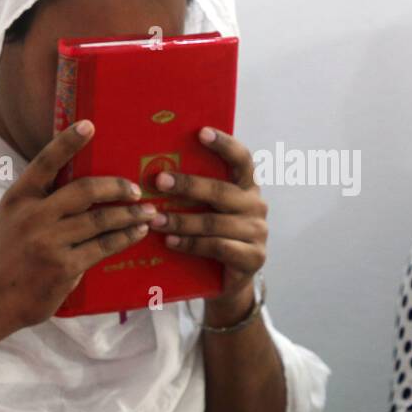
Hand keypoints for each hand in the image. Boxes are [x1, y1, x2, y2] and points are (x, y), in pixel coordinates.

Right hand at [0, 120, 154, 331]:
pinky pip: (104, 246)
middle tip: (136, 188)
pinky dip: (125, 237)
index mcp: (19, 198)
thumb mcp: (10, 217)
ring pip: (100, 220)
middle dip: (116, 186)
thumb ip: (36, 198)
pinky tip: (138, 232)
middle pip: (84, 190)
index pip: (45, 162)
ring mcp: (49, 242)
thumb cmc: (7, 255)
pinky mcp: (65, 266)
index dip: (68, 141)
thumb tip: (72, 177)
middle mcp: (33, 216)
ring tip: (148, 211)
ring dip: (129, 214)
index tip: (89, 125)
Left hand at [149, 127, 266, 325]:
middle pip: (221, 191)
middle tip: (159, 180)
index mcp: (247, 186)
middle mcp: (256, 205)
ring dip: (181, 220)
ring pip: (215, 222)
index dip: (224, 145)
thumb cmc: (210, 236)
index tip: (201, 132)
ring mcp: (257, 232)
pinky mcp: (253, 257)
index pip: (241, 159)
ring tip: (154, 220)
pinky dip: (191, 244)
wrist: (228, 279)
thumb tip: (154, 168)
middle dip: (188, 185)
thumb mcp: (206, 210)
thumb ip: (194, 191)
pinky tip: (170, 242)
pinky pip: (218, 247)